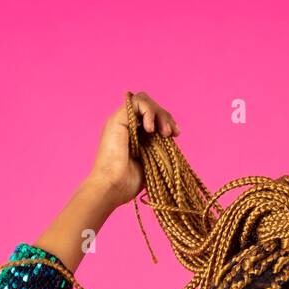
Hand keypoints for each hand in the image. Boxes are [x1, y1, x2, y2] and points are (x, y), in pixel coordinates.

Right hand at [87, 91, 180, 206]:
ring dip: (159, 113)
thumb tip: (171, 143)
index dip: (166, 121)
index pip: (152, 116)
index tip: (176, 134)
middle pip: (150, 106)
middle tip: (172, 133)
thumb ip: (157, 150)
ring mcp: (121, 121)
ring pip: (144, 100)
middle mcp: (126, 125)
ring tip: (164, 132)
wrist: (111, 187)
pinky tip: (151, 129)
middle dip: (165, 116)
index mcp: (133, 135)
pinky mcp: (117, 119)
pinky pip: (137, 102)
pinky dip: (148, 111)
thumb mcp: (150, 164)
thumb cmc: (127, 183)